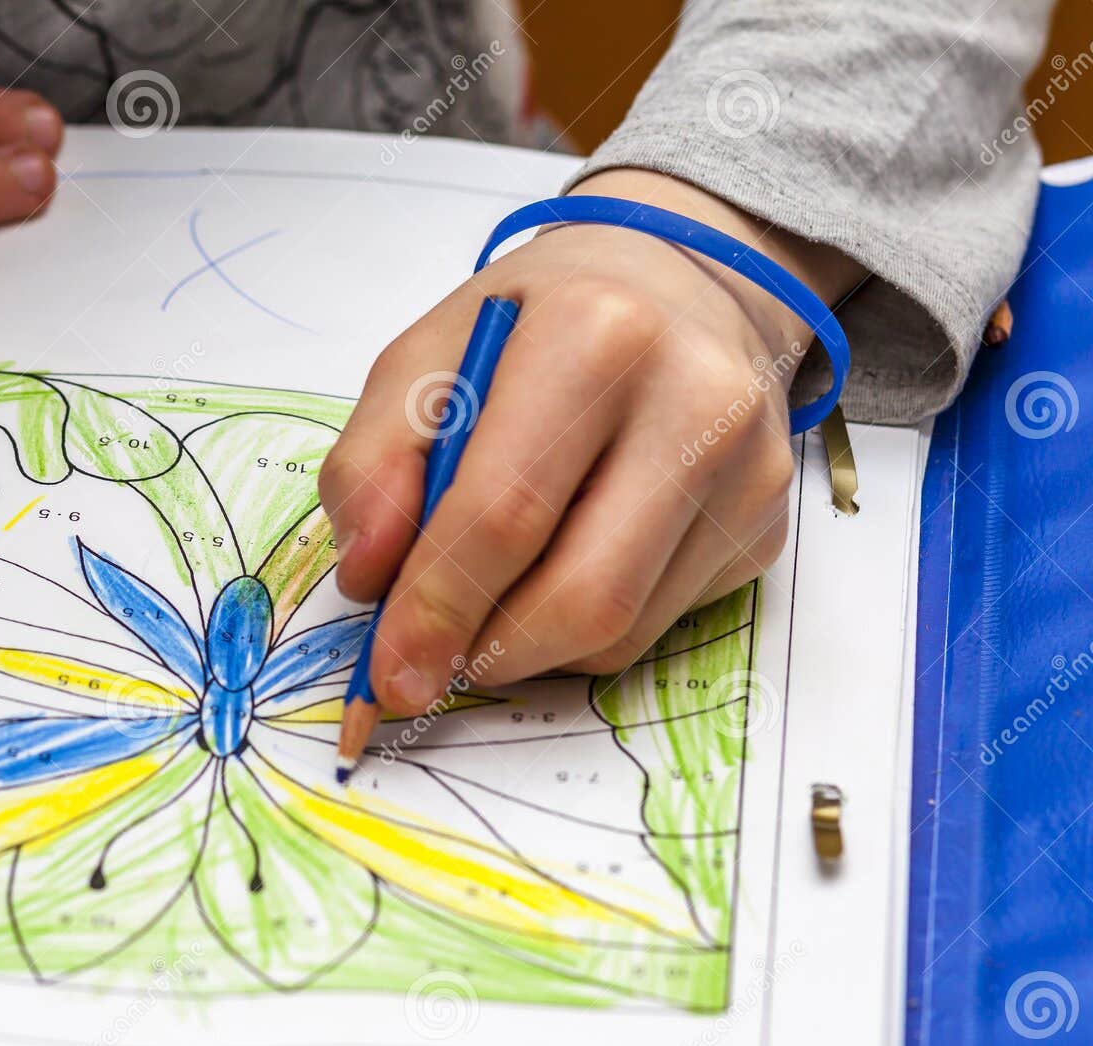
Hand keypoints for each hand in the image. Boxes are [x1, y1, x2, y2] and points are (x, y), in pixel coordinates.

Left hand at [320, 169, 861, 712]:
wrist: (681, 285)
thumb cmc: (539, 323)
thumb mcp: (427, 356)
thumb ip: (373, 463)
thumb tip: (369, 578)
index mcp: (596, 335)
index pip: (506, 511)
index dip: (437, 608)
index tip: (388, 672)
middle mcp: (697, 402)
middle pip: (582, 595)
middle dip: (487, 649)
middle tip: (427, 662)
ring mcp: (747, 474)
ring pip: (619, 631)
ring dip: (528, 644)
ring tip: (491, 588)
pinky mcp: (765, 530)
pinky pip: (652, 627)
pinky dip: (582, 628)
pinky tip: (564, 560)